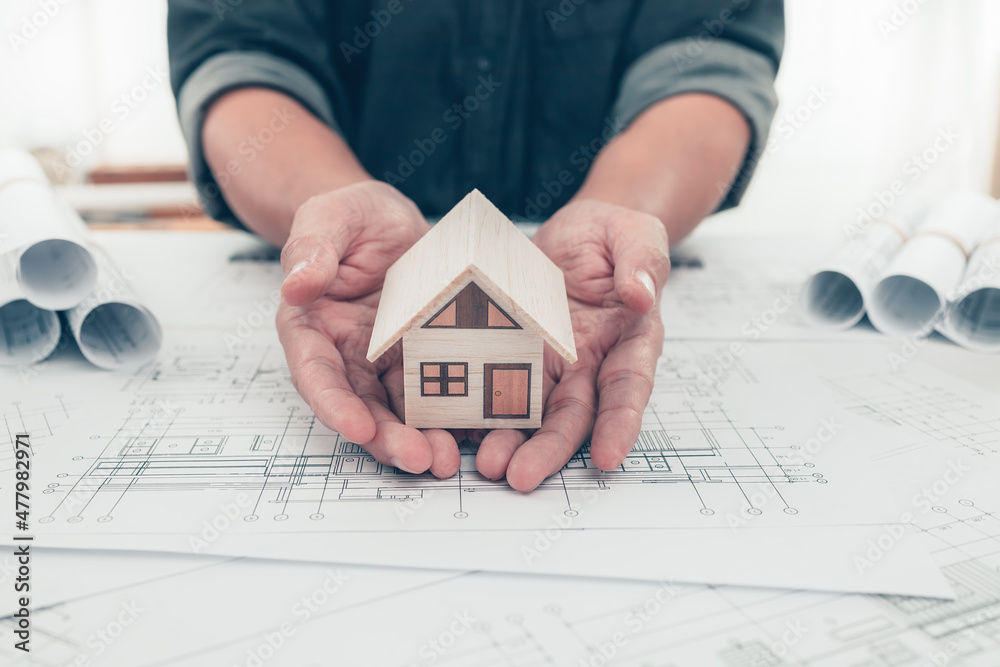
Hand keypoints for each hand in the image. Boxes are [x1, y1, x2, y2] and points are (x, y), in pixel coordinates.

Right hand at [277, 180, 461, 477]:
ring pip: (399, 411)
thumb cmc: (353, 216)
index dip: (333, 405)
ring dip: (421, 440)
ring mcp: (386, 362)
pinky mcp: (424, 360)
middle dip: (388, 439)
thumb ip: (313, 247)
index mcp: (312, 327)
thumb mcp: (331, 217)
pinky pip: (436, 393)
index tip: (357, 428)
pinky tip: (474, 433)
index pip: (316, 373)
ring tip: (448, 461)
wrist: (393, 220)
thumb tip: (296, 285)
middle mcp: (347, 355)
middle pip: (361, 407)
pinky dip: (450, 417)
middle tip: (422, 460)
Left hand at [475, 199, 668, 490]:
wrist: (577, 231)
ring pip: (530, 413)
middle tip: (521, 476)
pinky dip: (476, 410)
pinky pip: (491, 384)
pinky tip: (454, 431)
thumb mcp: (635, 236)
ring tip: (486, 465)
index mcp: (627, 341)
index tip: (608, 456)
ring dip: (510, 442)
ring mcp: (547, 363)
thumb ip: (642, 262)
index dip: (619, 423)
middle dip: (549, 450)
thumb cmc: (613, 236)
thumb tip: (643, 294)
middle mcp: (587, 364)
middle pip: (571, 416)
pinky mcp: (510, 353)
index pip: (627, 387)